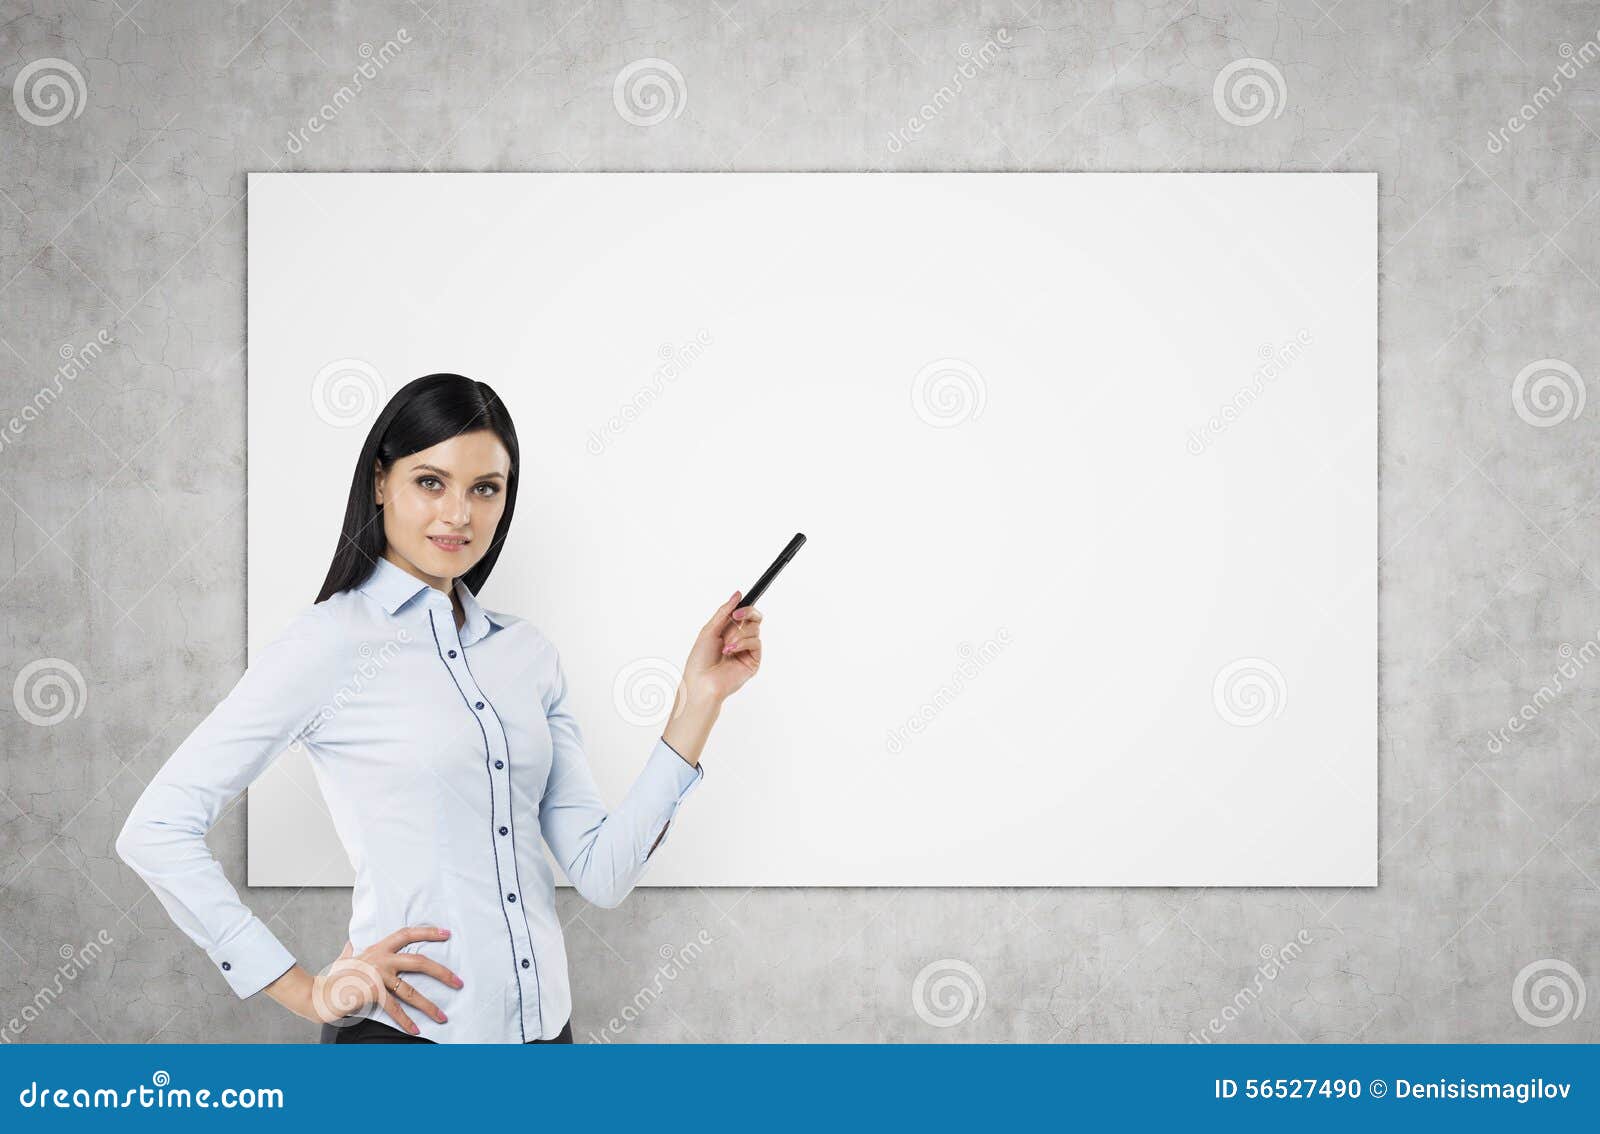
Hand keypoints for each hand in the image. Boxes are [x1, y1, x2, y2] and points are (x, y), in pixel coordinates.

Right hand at [310, 926, 462, 1034]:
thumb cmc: (333, 977)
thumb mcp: (344, 959)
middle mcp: (381, 959)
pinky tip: (416, 1030)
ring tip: (443, 1016)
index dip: (428, 932)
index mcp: (378, 948)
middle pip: (419, 962)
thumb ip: (351, 950)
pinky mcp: (373, 992)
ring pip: (410, 990)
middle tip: (459, 982)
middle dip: (442, 972)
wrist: (319, 994)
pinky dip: (406, 1021)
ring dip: (429, 1005)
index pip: (407, 934)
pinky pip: (395, 1008)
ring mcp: (377, 975)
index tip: (447, 933)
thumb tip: (350, 943)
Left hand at [680, 590, 763, 704]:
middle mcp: (740, 639)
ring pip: (754, 629)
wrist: (701, 681)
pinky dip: (743, 643)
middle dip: (747, 613)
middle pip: (755, 618)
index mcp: (729, 631)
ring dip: (738, 634)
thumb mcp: (710, 629)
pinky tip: (731, 651)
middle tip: (736, 616)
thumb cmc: (700, 659)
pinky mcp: (753, 661)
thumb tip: (737, 594)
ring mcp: (747, 650)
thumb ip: (724, 611)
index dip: (745, 607)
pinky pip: (756, 643)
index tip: (738, 606)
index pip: (745, 614)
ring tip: (725, 646)